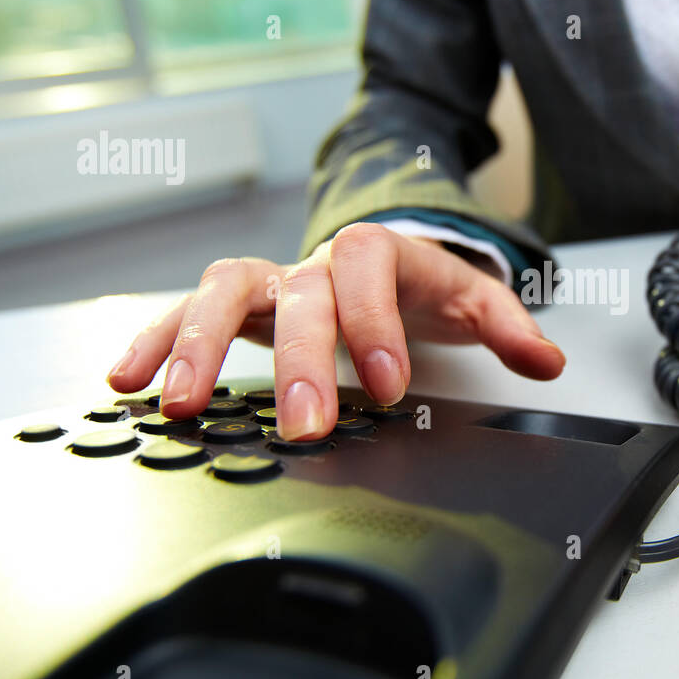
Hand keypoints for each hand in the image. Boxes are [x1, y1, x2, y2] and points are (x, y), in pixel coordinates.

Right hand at [107, 223, 564, 439]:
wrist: (383, 263)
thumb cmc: (424, 286)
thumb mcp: (472, 300)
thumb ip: (509, 327)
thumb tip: (549, 360)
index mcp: (380, 254)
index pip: (370, 268)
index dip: (376, 321)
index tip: (390, 384)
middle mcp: (318, 261)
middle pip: (299, 290)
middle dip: (299, 359)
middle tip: (305, 424)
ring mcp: (273, 280)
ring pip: (224, 290)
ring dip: (202, 345)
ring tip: (185, 404)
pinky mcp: (238, 304)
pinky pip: (187, 312)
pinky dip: (156, 341)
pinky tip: (129, 381)